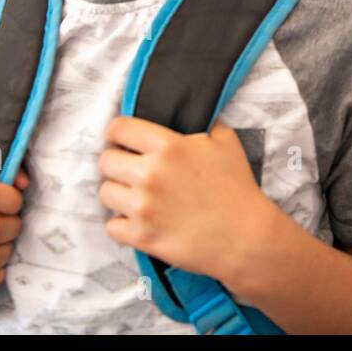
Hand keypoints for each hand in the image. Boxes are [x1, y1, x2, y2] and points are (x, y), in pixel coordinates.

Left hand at [98, 116, 278, 281]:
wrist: (246, 237)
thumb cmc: (237, 188)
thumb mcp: (225, 142)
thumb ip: (202, 122)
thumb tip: (187, 112)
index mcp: (168, 146)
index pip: (119, 128)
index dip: (117, 133)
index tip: (122, 140)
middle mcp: (150, 174)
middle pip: (105, 161)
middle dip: (117, 164)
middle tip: (131, 171)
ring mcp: (143, 207)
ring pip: (105, 193)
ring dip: (118, 194)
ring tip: (135, 197)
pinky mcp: (142, 237)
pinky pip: (111, 226)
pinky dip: (122, 225)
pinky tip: (139, 221)